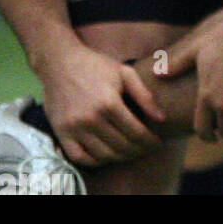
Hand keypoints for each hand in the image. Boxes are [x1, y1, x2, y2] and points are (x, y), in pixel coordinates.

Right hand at [41, 41, 165, 167]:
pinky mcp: (61, 133)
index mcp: (109, 102)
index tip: (157, 142)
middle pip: (121, 146)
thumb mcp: (124, 72)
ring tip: (130, 152)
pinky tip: (106, 155)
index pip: (135, 132)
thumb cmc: (96, 65)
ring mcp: (74, 128)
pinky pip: (80, 158)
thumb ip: (144, 95)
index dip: (149, 141)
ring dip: (120, 158)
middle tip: (146, 149)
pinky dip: (95, 161)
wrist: (60, 62)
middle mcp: (91, 118)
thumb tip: (162, 118)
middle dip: (138, 151)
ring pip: (102, 155)